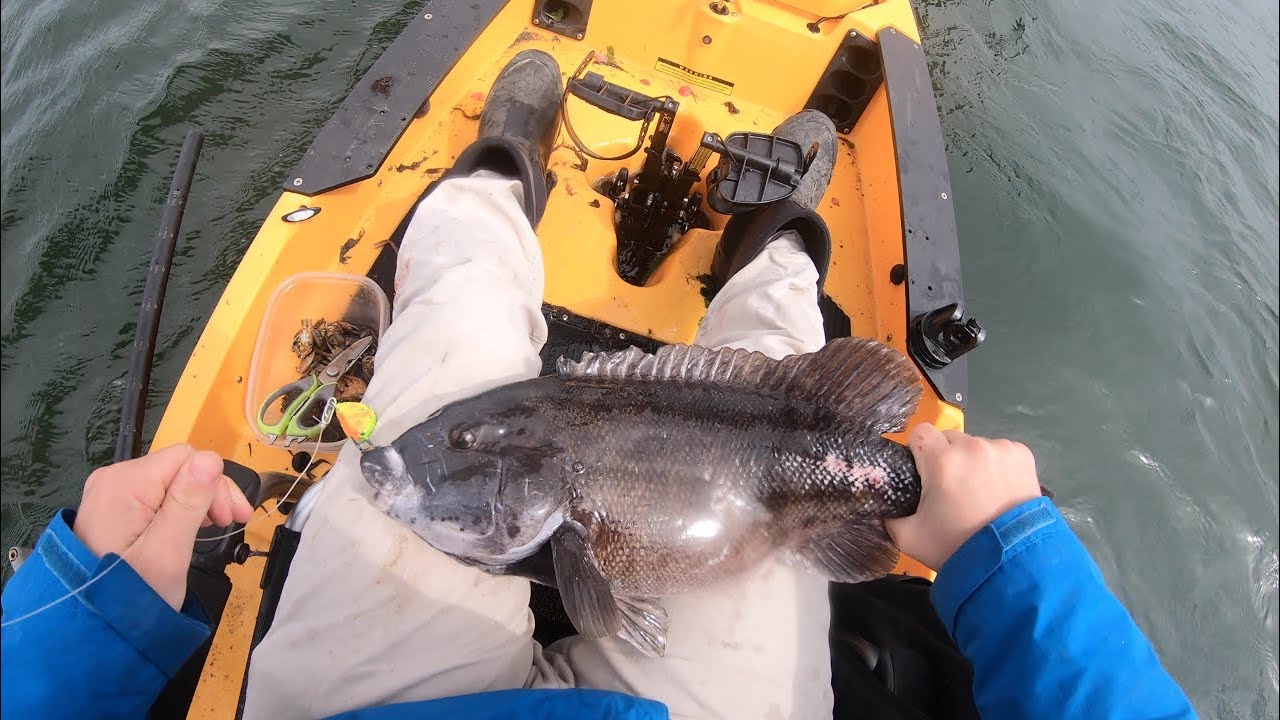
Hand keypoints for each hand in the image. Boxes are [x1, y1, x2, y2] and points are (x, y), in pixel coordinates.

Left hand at [74, 445, 253, 609]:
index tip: (235, 520)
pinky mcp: (112, 506)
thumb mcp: (167, 551)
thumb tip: (210, 459)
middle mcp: (113, 478)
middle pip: (180, 466)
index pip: (188, 458)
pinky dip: (179, 507)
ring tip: (212, 530)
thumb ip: (188, 502)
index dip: (218, 485)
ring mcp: (110, 492)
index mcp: (126, 483)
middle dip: (211, 493)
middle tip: (230, 526)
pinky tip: (188, 528)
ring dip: (198, 500)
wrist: (90, 630)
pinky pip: (155, 493)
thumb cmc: (133, 594)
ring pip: (171, 479)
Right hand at [885, 424, 1041, 569]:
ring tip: (980, 493)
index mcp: (941, 460)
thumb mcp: (908, 536)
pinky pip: (999, 452)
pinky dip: (996, 466)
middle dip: (946, 457)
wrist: (1009, 563)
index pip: (919, 432)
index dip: (918, 451)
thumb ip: (890, 515)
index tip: (923, 473)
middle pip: (949, 439)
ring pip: (975, 445)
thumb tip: (885, 504)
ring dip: (972, 461)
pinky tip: (1000, 490)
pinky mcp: (1023, 455)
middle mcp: (971, 446)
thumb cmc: (955, 547)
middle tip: (951, 489)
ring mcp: (1000, 449)